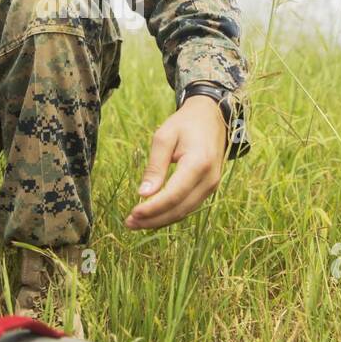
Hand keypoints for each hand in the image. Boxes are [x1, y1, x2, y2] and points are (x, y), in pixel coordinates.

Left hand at [125, 93, 227, 229]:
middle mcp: (209, 179)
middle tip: (129, 223)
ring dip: (160, 220)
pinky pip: (188, 206)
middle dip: (153, 219)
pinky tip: (152, 215)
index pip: (174, 195)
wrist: (211, 118)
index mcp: (199, 163)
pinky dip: (170, 213)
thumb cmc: (185, 124)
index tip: (132, 213)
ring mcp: (212, 186)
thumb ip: (155, 166)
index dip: (153, 208)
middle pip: (179, 209)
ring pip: (184, 212)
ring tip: (136, 222)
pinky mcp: (209, 188)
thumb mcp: (164, 137)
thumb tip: (143, 194)